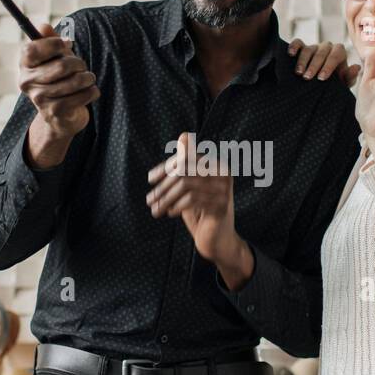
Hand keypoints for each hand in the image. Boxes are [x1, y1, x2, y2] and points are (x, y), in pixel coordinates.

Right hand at [20, 22, 98, 167]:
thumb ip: (50, 41)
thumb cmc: (59, 80)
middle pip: (61, 65)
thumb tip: (43, 26)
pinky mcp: (54, 112)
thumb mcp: (54, 59)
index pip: (34, 49)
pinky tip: (90, 91)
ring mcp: (40, 99)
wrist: (60, 117)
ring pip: (75, 81)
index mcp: (25, 65)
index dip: (54, 44)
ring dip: (88, 78)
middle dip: (78, 63)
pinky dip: (91, 92)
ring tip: (89, 79)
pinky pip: (81, 96)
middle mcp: (27, 82)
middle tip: (82, 67)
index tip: (67, 45)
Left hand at [146, 132, 252, 288]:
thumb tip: (184, 135)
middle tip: (149, 200)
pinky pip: (193, 200)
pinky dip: (178, 206)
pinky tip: (170, 213)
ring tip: (156, 209)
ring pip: (186, 186)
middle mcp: (224, 174)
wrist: (216, 240)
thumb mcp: (188, 187)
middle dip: (163, 186)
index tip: (150, 179)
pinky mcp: (221, 206)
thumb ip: (185, 166)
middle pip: (185, 172)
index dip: (166, 167)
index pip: (186, 159)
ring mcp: (225, 190)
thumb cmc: (199, 211)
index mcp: (217, 165)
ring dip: (166, 199)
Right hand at [288, 39, 360, 85]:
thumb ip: (350, 76)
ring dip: (303, 61)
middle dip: (314, 66)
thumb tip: (356, 67)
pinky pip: (298, 43)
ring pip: (308, 49)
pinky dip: (294, 47)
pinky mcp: (302, 47)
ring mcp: (314, 46)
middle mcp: (327, 47)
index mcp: (339, 52)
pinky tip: (291, 54)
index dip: (328, 66)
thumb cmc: (335, 83)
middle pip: (321, 53)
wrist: (323, 83)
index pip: (335, 55)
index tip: (321, 78)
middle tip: (308, 78)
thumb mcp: (344, 83)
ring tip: (299, 73)